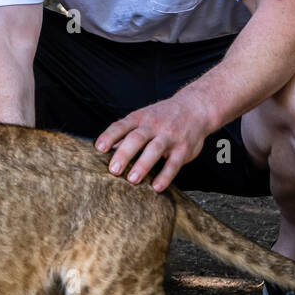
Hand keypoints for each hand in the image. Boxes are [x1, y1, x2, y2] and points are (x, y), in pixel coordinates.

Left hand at [94, 92, 213, 192]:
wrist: (195, 107)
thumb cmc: (164, 116)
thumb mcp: (144, 117)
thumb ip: (126, 132)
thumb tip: (106, 148)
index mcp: (140, 118)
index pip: (122, 125)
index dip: (109, 136)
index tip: (99, 148)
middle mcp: (154, 125)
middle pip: (136, 138)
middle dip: (124, 153)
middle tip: (113, 170)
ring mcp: (169, 136)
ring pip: (154, 149)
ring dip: (143, 164)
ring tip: (132, 180)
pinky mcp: (184, 148)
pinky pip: (174, 163)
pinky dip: (165, 175)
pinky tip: (157, 187)